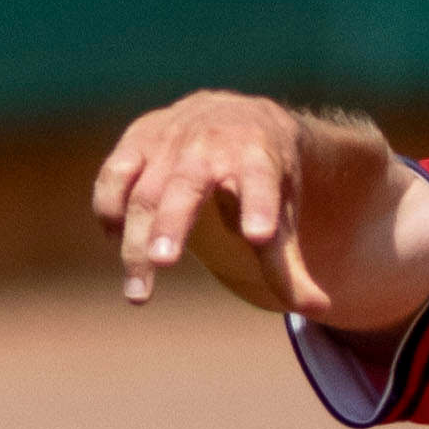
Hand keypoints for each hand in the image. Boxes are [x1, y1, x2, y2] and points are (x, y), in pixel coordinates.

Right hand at [87, 94, 428, 327]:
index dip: (260, 206)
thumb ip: (290, 264)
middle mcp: (212, 143)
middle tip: (163, 263)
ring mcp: (170, 139)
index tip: (259, 236)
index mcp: (259, 155)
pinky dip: (109, 208)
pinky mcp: (137, 139)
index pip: (261, 180)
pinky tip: (115, 240)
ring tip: (140, 294)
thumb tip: (319, 312)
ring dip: (136, 241)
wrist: (238, 116)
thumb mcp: (284, 211)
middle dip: (173, 224)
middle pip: (188, 184)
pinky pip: (115, 175)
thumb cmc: (265, 176)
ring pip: (145, 190)